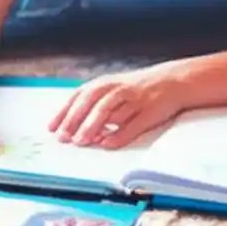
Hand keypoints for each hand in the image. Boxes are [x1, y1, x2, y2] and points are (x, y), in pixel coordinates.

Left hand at [48, 66, 182, 148]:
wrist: (174, 81)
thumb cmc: (138, 89)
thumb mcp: (114, 89)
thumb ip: (95, 104)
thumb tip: (73, 125)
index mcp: (106, 83)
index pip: (79, 96)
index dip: (64, 111)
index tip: (52, 128)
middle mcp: (117, 88)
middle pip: (91, 101)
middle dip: (75, 119)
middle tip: (63, 137)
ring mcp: (133, 98)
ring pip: (108, 110)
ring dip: (92, 126)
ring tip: (81, 141)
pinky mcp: (149, 111)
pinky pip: (131, 124)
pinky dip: (118, 134)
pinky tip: (107, 144)